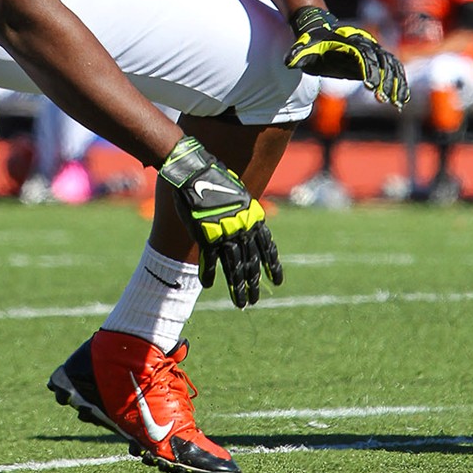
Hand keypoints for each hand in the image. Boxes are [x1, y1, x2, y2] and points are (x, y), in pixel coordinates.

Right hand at [159, 136, 281, 308]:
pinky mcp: (206, 233)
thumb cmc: (212, 175)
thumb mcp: (236, 191)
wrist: (195, 169)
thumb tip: (247, 216)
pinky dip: (209, 272)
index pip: (267, 246)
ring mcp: (225, 231)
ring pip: (235, 266)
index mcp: (252, 217)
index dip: (272, 264)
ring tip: (241, 303)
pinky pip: (210, 258)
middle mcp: (242, 227)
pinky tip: (210, 285)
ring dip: (237, 287)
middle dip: (253, 283)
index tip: (277, 280)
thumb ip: (241, 208)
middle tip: (254, 299)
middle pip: (251, 262)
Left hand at [284, 5, 408, 105]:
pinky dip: (399, 83)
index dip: (368, 71)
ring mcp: (372, 51)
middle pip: (381, 62)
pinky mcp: (375, 58)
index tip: (370, 87)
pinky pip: (393, 69)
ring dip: (396, 84)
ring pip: (391, 66)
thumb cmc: (312, 41)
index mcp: (349, 43)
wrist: (320, 29)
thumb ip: (298, 54)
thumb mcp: (304, 47)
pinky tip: (400, 99)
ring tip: (397, 104)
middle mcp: (365, 46)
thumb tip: (289, 62)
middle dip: (384, 81)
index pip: (363, 57)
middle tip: (383, 100)